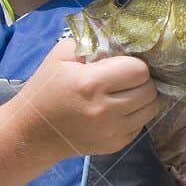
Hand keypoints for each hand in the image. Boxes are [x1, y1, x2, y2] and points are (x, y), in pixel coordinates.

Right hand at [4, 37, 160, 162]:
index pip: (139, 70)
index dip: (134, 63)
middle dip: (142, 80)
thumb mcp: (61, 56)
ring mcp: (112, 132)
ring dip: (143, 97)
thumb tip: (122, 39)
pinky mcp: (116, 145)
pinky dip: (135, 114)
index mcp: (90, 84)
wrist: (33, 132)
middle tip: (126, 78)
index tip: (122, 64)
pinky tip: (118, 109)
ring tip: (127, 92)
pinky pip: (142, 124)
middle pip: (150, 90)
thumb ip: (93, 42)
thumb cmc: (46, 89)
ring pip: (152, 108)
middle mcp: (105, 110)